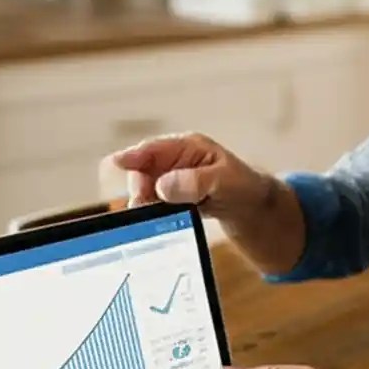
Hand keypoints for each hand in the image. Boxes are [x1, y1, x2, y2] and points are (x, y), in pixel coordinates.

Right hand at [109, 133, 276, 222]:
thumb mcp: (224, 182)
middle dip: (141, 188)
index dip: (133, 155)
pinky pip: (153, 204)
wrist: (251, 208)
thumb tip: (163, 186)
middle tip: (146, 205)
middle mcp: (175, 161)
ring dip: (146, 203)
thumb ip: (196, 182)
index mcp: (189, 147)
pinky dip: (154, 212)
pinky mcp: (171, 198)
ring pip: (145, 190)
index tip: (117, 163)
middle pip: (142, 171)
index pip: (155, 148)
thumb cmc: (242, 187)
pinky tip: (163, 220)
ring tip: (158, 214)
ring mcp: (171, 179)